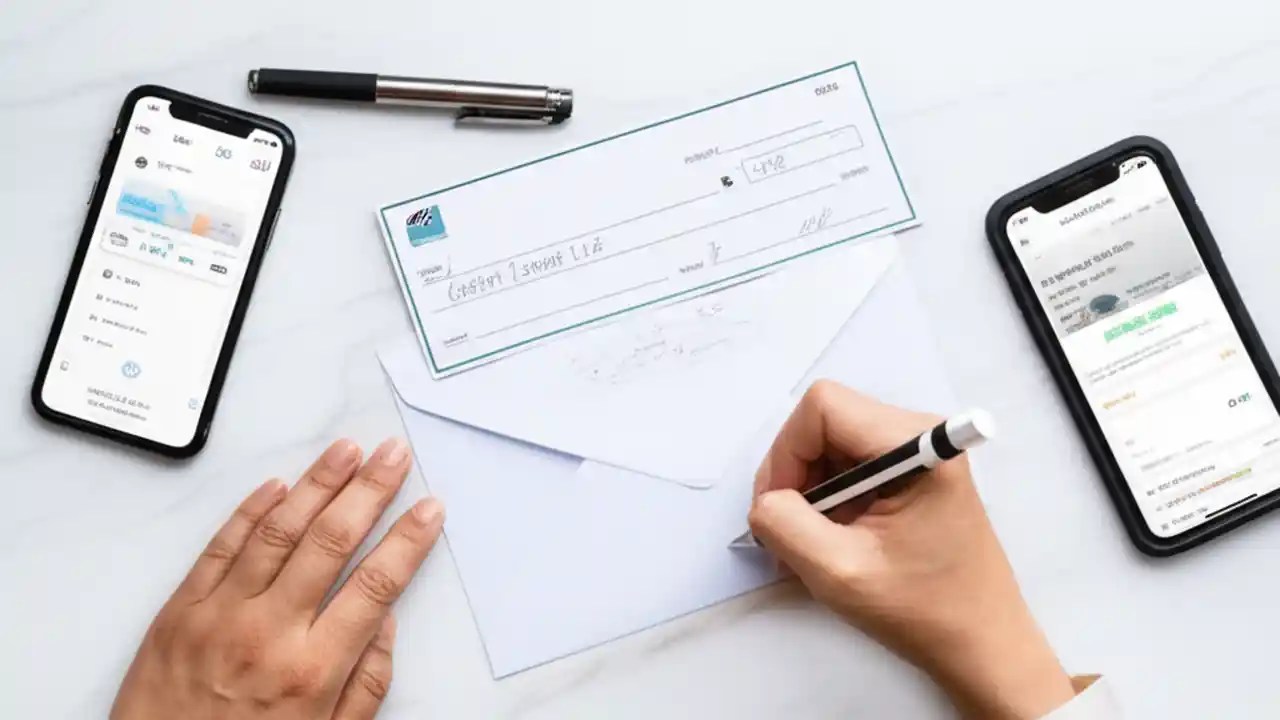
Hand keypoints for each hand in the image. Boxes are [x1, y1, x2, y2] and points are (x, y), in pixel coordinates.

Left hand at [111, 438, 443, 719]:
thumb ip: (365, 684)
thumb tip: (385, 625)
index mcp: (312, 670)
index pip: (375, 584)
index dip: (408, 541)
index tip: (429, 510)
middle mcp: (268, 633)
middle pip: (331, 541)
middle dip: (370, 490)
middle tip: (393, 455)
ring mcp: (219, 616)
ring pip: (278, 531)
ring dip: (317, 484)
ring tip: (346, 451)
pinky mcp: (179, 611)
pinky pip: (220, 547)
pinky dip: (250, 511)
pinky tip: (278, 486)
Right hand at [748, 382, 1074, 719]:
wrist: (981, 644)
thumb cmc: (925, 611)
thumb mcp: (839, 573)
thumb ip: (786, 526)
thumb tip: (764, 501)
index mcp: (915, 445)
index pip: (821, 408)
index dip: (786, 453)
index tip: (781, 508)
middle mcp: (919, 433)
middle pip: (824, 422)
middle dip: (795, 474)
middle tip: (793, 532)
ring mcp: (917, 451)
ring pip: (831, 443)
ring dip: (810, 490)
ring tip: (817, 542)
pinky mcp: (911, 471)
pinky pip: (848, 463)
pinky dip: (829, 498)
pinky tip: (837, 537)